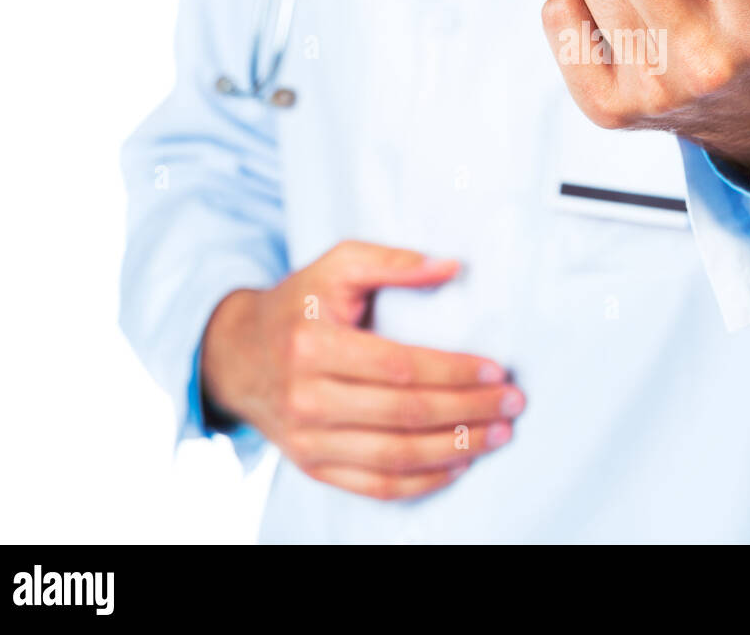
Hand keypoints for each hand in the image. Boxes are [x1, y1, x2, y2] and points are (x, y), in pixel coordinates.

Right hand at [199, 241, 522, 500]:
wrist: (238, 354)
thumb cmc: (300, 304)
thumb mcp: (337, 266)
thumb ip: (393, 262)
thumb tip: (451, 266)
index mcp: (313, 345)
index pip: (398, 366)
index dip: (453, 371)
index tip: (497, 369)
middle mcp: (307, 398)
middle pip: (403, 414)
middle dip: (467, 410)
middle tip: (512, 403)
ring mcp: (306, 439)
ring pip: (394, 456)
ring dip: (455, 449)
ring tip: (497, 434)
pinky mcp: (312, 465)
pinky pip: (373, 487)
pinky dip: (421, 482)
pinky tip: (458, 465)